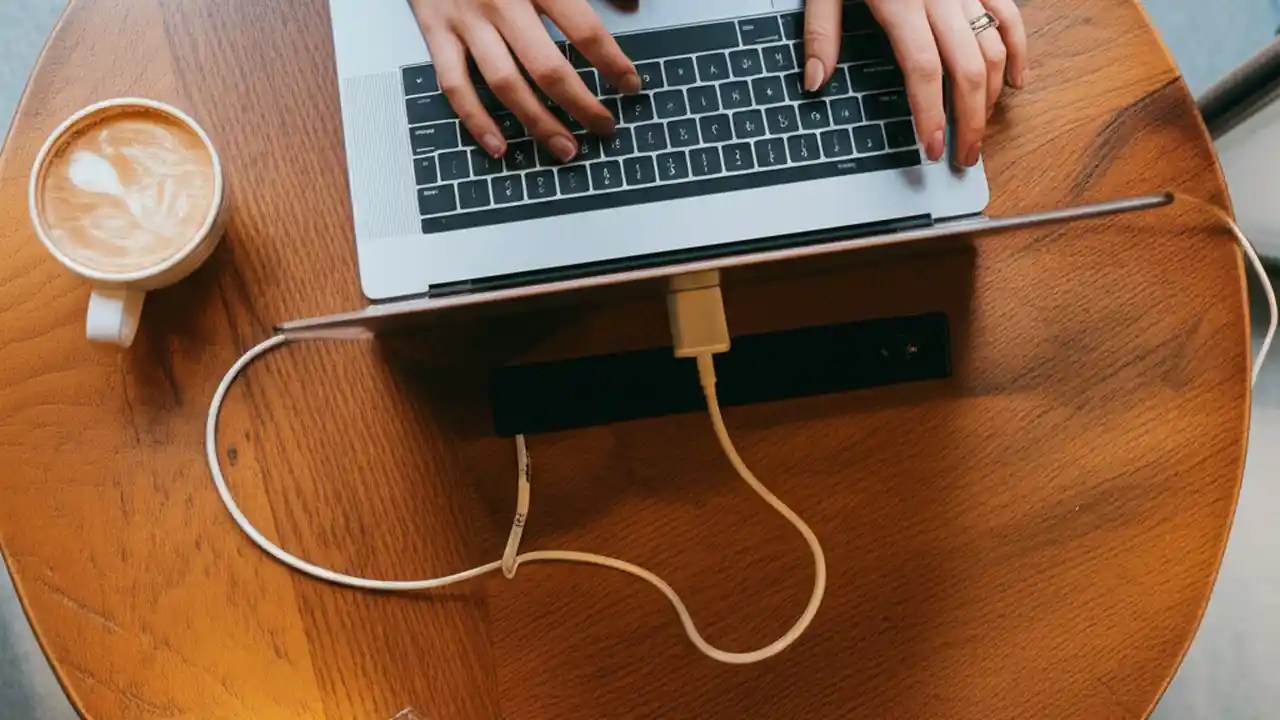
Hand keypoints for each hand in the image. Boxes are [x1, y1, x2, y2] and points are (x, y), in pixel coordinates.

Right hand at [410, 0, 640, 161]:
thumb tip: (632, 4)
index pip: (584, 30)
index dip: (612, 63)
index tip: (630, 86)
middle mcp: (502, 2)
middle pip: (547, 68)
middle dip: (581, 105)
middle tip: (604, 127)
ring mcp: (467, 20)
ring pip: (506, 85)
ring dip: (538, 124)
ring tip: (566, 148)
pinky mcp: (436, 32)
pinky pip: (455, 86)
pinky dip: (477, 122)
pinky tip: (500, 146)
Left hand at [803, 0, 1027, 166]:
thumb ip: (820, 32)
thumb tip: (814, 82)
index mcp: (900, 0)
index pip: (923, 70)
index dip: (931, 114)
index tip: (931, 148)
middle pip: (969, 68)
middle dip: (970, 120)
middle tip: (964, 156)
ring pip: (996, 46)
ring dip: (994, 95)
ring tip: (980, 129)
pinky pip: (1010, 14)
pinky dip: (1019, 50)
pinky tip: (1016, 82)